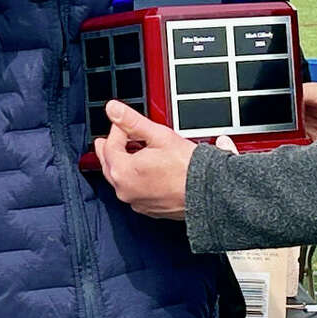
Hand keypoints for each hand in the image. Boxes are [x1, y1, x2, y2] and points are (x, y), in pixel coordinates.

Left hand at [95, 100, 197, 219]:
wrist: (207, 191)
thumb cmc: (187, 167)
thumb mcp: (158, 136)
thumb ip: (132, 121)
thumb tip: (113, 109)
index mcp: (122, 171)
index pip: (109, 144)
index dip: (117, 129)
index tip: (124, 123)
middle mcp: (125, 190)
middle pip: (109, 164)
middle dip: (112, 147)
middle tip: (114, 137)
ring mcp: (136, 202)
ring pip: (120, 179)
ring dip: (122, 164)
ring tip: (130, 151)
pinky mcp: (148, 208)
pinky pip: (134, 191)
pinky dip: (135, 179)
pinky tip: (145, 171)